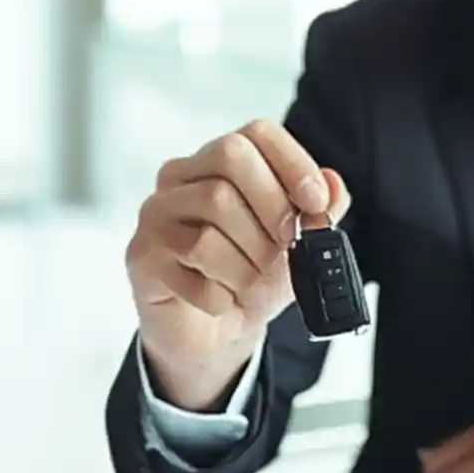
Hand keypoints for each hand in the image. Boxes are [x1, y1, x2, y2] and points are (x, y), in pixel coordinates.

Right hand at [126, 120, 350, 409]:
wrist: (213, 338)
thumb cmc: (250, 281)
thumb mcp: (299, 247)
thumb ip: (320, 212)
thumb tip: (332, 183)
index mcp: (219, 164)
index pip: (256, 134)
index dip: (293, 163)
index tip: (316, 204)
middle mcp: (181, 178)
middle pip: (230, 160)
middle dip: (272, 208)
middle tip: (286, 248)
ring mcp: (156, 213)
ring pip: (213, 212)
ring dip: (248, 260)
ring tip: (251, 284)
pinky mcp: (141, 254)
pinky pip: (190, 261)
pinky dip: (220, 291)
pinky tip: (221, 300)